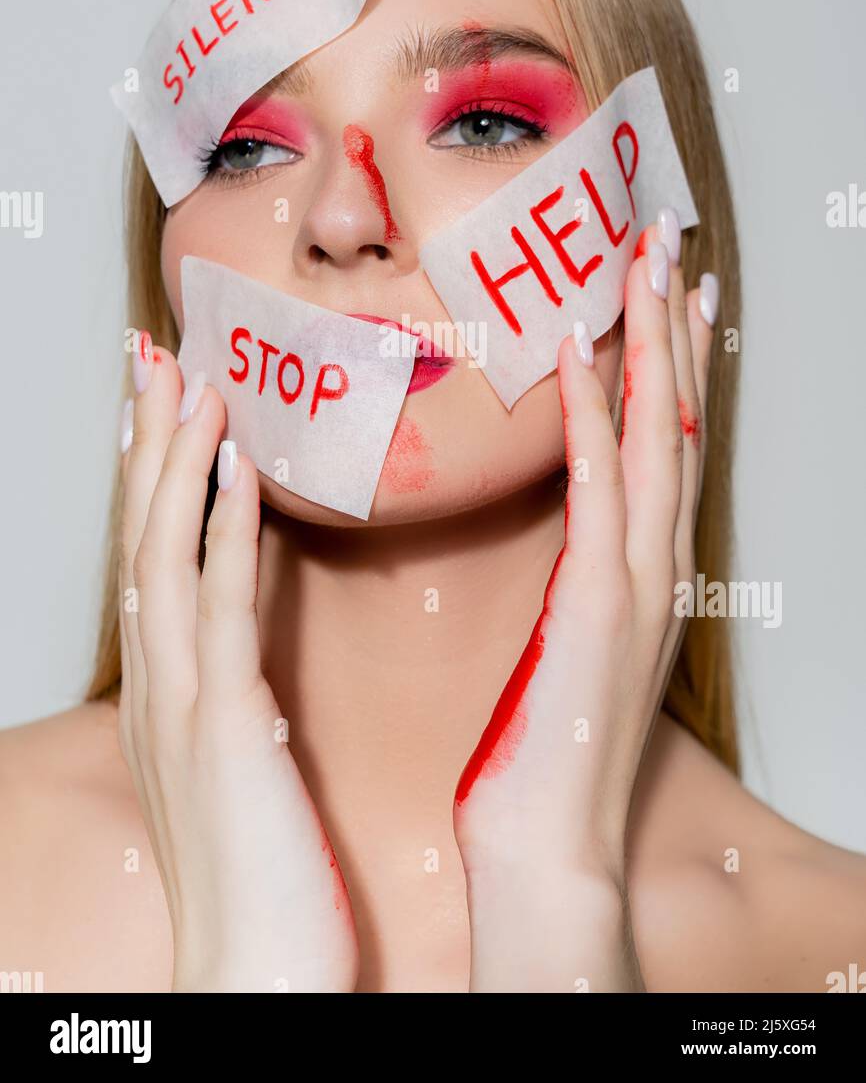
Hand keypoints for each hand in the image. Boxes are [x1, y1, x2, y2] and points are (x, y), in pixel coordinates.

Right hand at [117, 342, 357, 991]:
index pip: (151, 559)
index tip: (166, 403)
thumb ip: (239, 696)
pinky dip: (223, 532)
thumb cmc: (264, 877)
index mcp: (166, 694)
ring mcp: (179, 704)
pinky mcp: (221, 727)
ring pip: (163, 556)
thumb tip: (253, 645)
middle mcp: (156, 687)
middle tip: (151, 357)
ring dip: (175, 463)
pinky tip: (237, 472)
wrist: (256, 972)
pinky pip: (219, 610)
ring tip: (192, 382)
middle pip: (140, 538)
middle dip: (145, 444)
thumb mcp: (243, 766)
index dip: (153, 476)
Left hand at [452, 214, 714, 991]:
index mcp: (646, 567)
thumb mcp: (564, 639)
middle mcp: (658, 561)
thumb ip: (575, 576)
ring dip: (649, 342)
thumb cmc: (546, 745)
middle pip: (674, 418)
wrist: (550, 836)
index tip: (673, 292)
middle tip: (670, 241)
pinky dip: (589, 413)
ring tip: (647, 262)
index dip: (673, 361)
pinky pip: (596, 487)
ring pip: (652, 435)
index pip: (666, 441)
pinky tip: (577, 351)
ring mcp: (637, 578)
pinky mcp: (598, 600)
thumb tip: (563, 526)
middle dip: (674, 323)